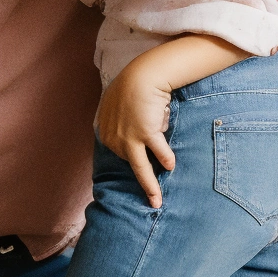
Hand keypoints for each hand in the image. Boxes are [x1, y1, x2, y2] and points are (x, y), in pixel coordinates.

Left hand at [97, 67, 177, 209]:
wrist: (142, 75)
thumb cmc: (133, 87)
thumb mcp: (117, 106)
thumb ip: (119, 122)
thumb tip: (132, 137)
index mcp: (106, 132)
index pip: (121, 154)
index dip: (133, 160)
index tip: (142, 170)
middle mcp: (114, 138)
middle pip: (131, 163)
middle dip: (143, 172)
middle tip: (151, 191)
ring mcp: (129, 138)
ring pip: (140, 168)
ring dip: (150, 186)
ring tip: (156, 201)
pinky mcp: (146, 134)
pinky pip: (159, 151)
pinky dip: (166, 158)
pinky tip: (171, 167)